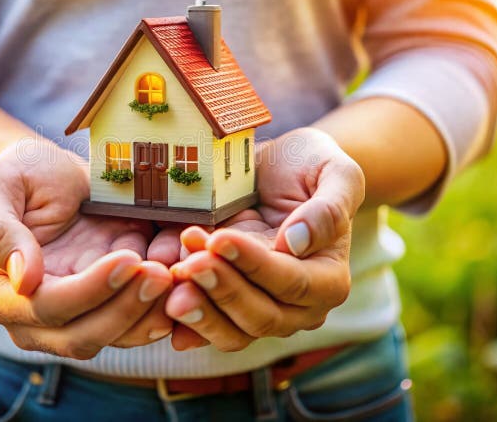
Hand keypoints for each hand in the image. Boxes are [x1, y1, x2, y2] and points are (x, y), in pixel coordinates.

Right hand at [0, 139, 172, 357]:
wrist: (50, 174)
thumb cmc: (20, 175)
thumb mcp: (0, 186)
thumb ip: (1, 230)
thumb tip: (22, 279)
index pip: (47, 308)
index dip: (89, 290)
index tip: (127, 260)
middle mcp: (35, 319)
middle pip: (85, 335)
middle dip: (128, 308)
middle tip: (162, 272)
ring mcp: (76, 316)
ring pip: (118, 335)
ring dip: (153, 310)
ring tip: (178, 272)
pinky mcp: (110, 304)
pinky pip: (140, 320)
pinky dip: (165, 304)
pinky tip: (184, 276)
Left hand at [164, 127, 364, 351]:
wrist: (278, 170)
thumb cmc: (311, 167)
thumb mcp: (333, 173)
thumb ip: (328, 208)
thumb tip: (299, 242)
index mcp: (328, 279)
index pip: (293, 283)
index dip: (255, 265)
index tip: (222, 239)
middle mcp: (298, 307)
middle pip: (261, 315)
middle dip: (222, 289)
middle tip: (191, 260)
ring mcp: (261, 310)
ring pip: (232, 331)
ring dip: (200, 308)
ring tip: (173, 278)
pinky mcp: (228, 307)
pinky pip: (207, 326)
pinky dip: (185, 320)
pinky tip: (162, 303)